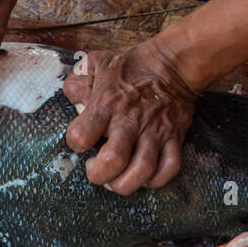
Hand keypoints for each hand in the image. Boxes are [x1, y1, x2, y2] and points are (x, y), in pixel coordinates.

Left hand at [63, 40, 197, 193]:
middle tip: (95, 170)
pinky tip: (144, 177)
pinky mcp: (175, 138)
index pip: (81, 135)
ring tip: (116, 180)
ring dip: (125, 184)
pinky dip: (156, 180)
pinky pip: (170, 168)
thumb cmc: (132, 65)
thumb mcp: (97, 63)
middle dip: (99, 175)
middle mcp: (130, 121)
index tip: (79, 142)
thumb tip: (72, 98)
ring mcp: (155, 132)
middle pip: (113, 161)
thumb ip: (78, 81)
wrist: (174, 62)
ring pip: (143, 170)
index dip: (75, 144)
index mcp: (106, 104)